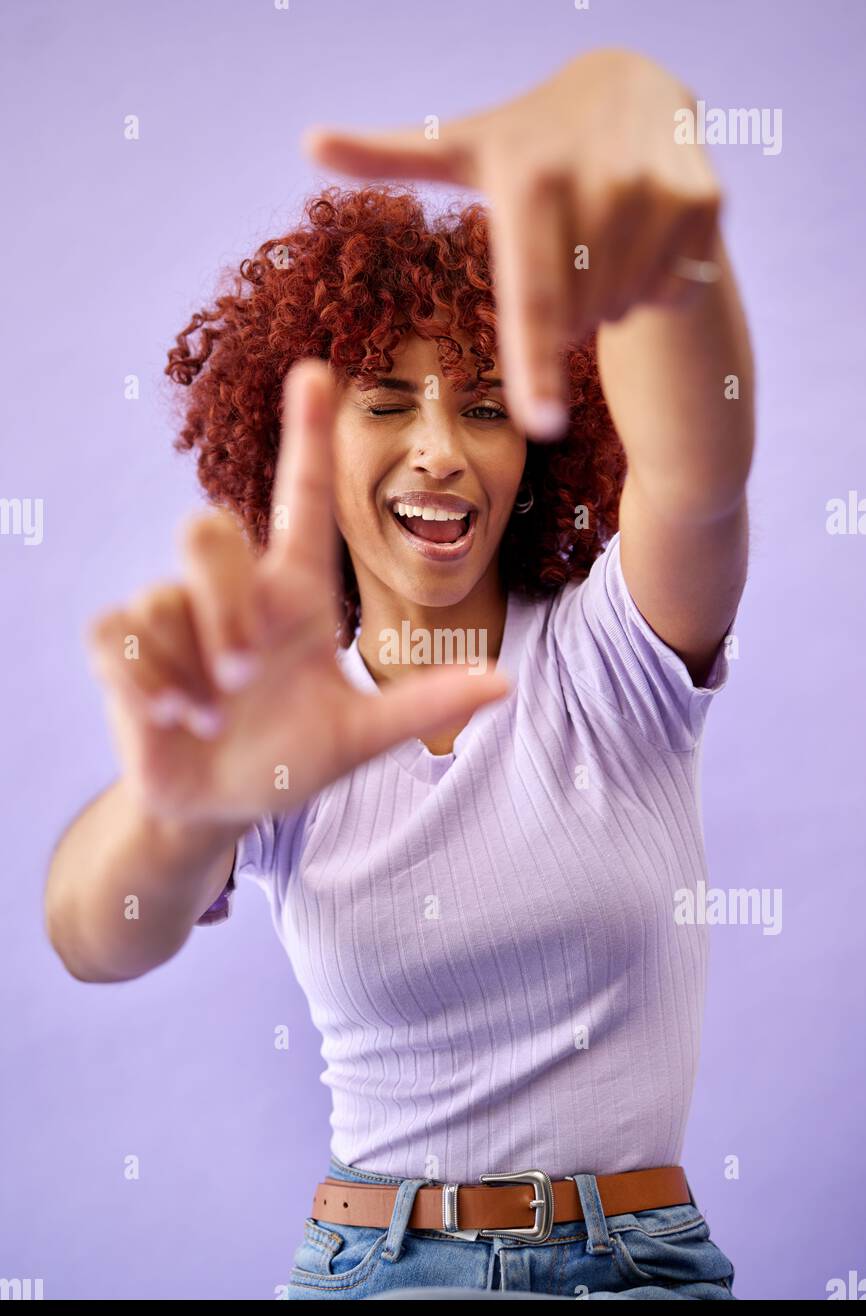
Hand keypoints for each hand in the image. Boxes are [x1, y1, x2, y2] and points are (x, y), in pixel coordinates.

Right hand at [86, 360, 509, 826]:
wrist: (216, 805)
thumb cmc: (288, 759)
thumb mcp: (356, 737)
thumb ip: (420, 703)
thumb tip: (503, 682)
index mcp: (294, 596)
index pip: (301, 501)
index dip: (308, 438)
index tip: (317, 372)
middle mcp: (235, 592)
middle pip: (207, 530)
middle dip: (224, 605)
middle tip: (245, 671)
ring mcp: (175, 615)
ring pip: (162, 595)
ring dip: (191, 667)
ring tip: (210, 719)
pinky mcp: (123, 647)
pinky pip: (119, 632)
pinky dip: (148, 680)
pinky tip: (172, 716)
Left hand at [302, 48, 721, 437]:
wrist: (635, 82)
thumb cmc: (530, 135)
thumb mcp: (464, 144)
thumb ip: (388, 154)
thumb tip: (306, 144)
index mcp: (528, 180)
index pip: (532, 297)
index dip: (535, 364)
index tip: (540, 426)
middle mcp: (598, 181)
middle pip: (578, 318)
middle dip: (567, 311)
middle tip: (566, 246)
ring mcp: (658, 190)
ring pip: (622, 307)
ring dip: (607, 298)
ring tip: (601, 235)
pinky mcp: (706, 199)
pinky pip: (670, 288)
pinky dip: (652, 282)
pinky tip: (642, 234)